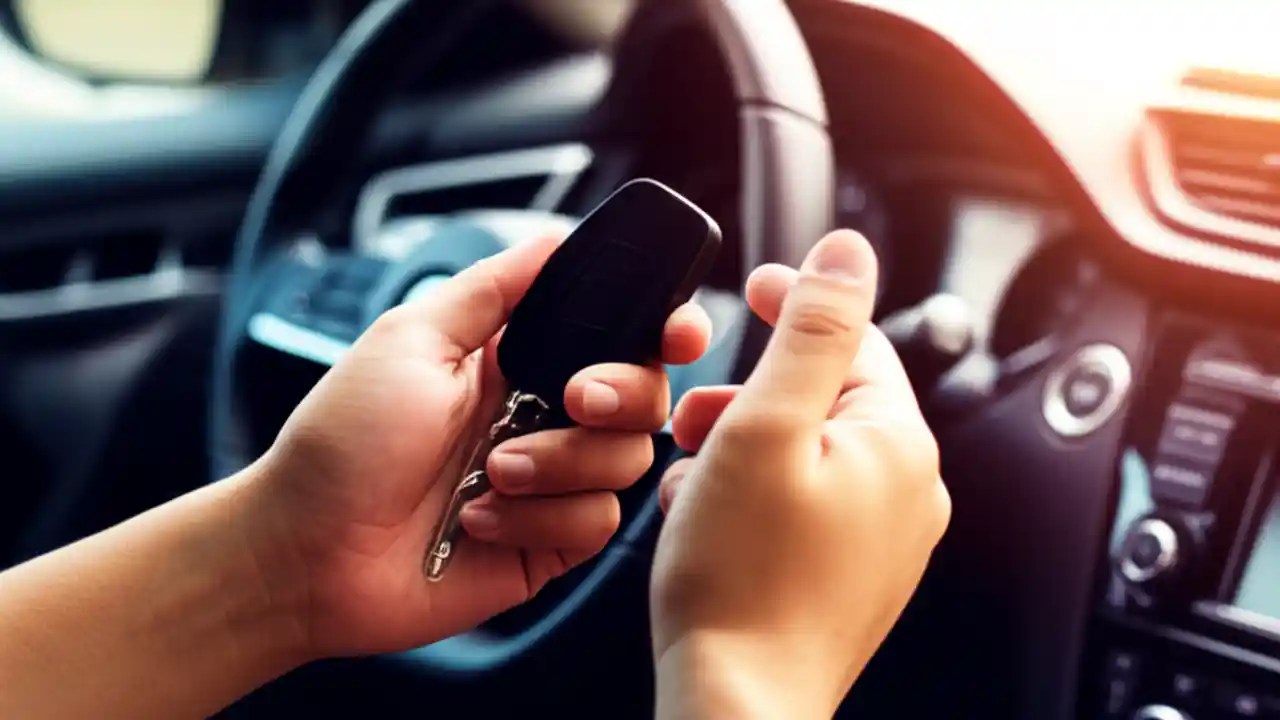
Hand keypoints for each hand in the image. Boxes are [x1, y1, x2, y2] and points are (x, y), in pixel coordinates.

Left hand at [242, 237, 711, 657]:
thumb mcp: (411, 340)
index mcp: (517, 359)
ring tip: (488, 474)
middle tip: (572, 398)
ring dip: (560, 463)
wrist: (306, 552)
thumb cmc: (341, 441)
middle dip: (621, 394)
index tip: (677, 332)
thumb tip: (555, 238)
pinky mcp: (550, 543)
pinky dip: (541, 518)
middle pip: (644, 394)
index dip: (663, 328)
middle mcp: (543, 415)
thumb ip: (492, 290)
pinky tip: (479, 520)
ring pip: (628, 460)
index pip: (618, 332)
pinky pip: (598, 523)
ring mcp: (551, 482)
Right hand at [650, 231, 949, 717]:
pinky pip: (802, 509)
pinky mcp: (849, 581)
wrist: (737, 703)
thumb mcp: (767, 424)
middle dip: (754, 392)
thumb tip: (847, 252)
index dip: (796, 304)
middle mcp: (907, 494)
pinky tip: (709, 519)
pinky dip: (754, 496)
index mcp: (898, 446)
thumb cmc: (741, 575)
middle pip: (826, 401)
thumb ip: (812, 328)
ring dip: (745, 446)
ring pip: (807, 456)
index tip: (751, 287)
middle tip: (695, 411)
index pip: (855, 340)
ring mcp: (881, 544)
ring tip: (693, 473)